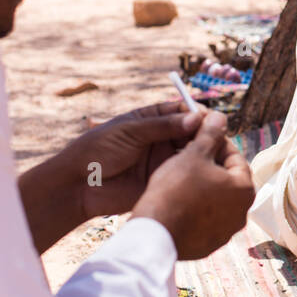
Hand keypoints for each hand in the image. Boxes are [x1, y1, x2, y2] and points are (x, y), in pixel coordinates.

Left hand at [61, 101, 203, 218]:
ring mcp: (164, 160)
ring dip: (204, 152)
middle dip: (206, 133)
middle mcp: (161, 138)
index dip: (197, 113)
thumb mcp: (129, 131)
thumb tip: (196, 118)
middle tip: (216, 138)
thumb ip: (162, 125)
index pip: (182, 110)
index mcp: (151, 119)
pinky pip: (186, 174)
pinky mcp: (165, 180)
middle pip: (192, 131)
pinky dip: (197, 171)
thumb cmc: (97, 150)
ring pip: (193, 152)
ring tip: (213, 154)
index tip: (209, 118)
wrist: (79, 185)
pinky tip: (205, 171)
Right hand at [131, 111, 254, 260]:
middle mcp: (241, 213)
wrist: (155, 232)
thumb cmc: (175, 189)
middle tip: (188, 157)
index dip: (216, 144)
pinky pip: (204, 221)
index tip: (200, 137)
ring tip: (180, 179)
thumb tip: (220, 116)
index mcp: (244, 189)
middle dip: (210, 167)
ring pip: (216, 201)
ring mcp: (226, 232)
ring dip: (203, 189)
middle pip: (227, 181)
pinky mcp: (209, 245)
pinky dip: (195, 210)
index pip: (235, 158)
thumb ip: (210, 134)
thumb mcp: (194, 154)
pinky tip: (177, 202)